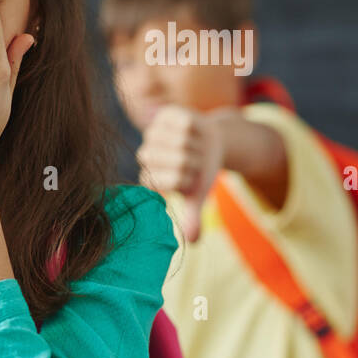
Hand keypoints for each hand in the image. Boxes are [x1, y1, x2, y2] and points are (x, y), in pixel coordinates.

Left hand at [136, 105, 224, 241]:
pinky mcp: (165, 115)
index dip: (190, 178)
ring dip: (197, 144)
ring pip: (182, 140)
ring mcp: (153, 133)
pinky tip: (193, 129)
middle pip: (179, 159)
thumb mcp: (198, 194)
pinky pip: (184, 122)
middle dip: (196, 161)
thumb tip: (194, 242)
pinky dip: (197, 127)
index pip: (173, 180)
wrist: (210, 142)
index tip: (191, 176)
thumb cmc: (201, 172)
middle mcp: (147, 155)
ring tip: (195, 145)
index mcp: (150, 177)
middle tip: (195, 159)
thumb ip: (193, 216)